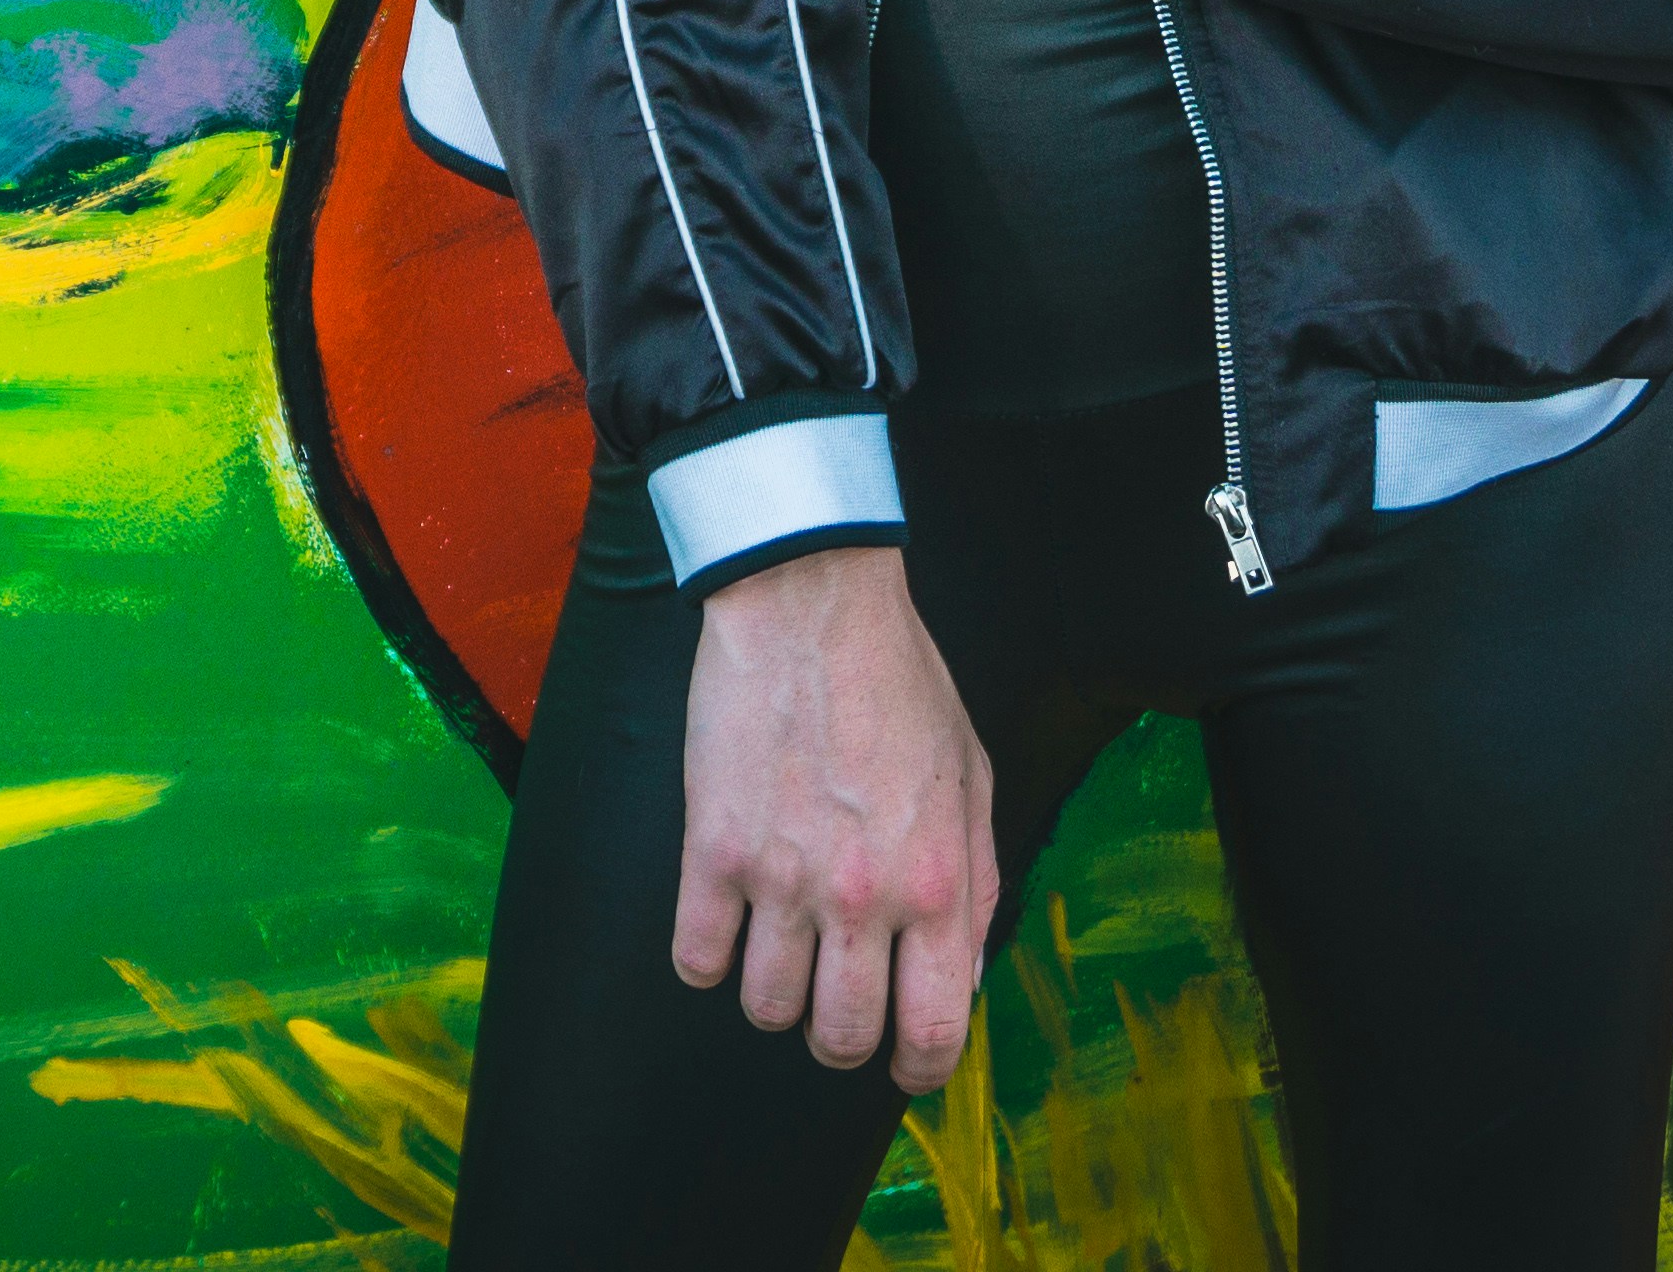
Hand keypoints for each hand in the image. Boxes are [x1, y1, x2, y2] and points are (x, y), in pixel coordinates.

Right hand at [677, 543, 995, 1089]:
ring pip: (765, 1009)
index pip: (933, 1033)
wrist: (810, 604)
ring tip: (779, 946)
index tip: (903, 1065)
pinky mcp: (712, 851)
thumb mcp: (973, 777)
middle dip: (839, 1036)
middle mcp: (864, 896)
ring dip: (772, 994)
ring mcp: (782, 879)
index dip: (918, 1069)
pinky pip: (695, 960)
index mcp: (940, 882)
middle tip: (834, 1001)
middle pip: (840, 1036)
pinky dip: (707, 957)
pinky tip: (724, 921)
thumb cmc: (898, 681)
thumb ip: (977, 884)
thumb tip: (963, 974)